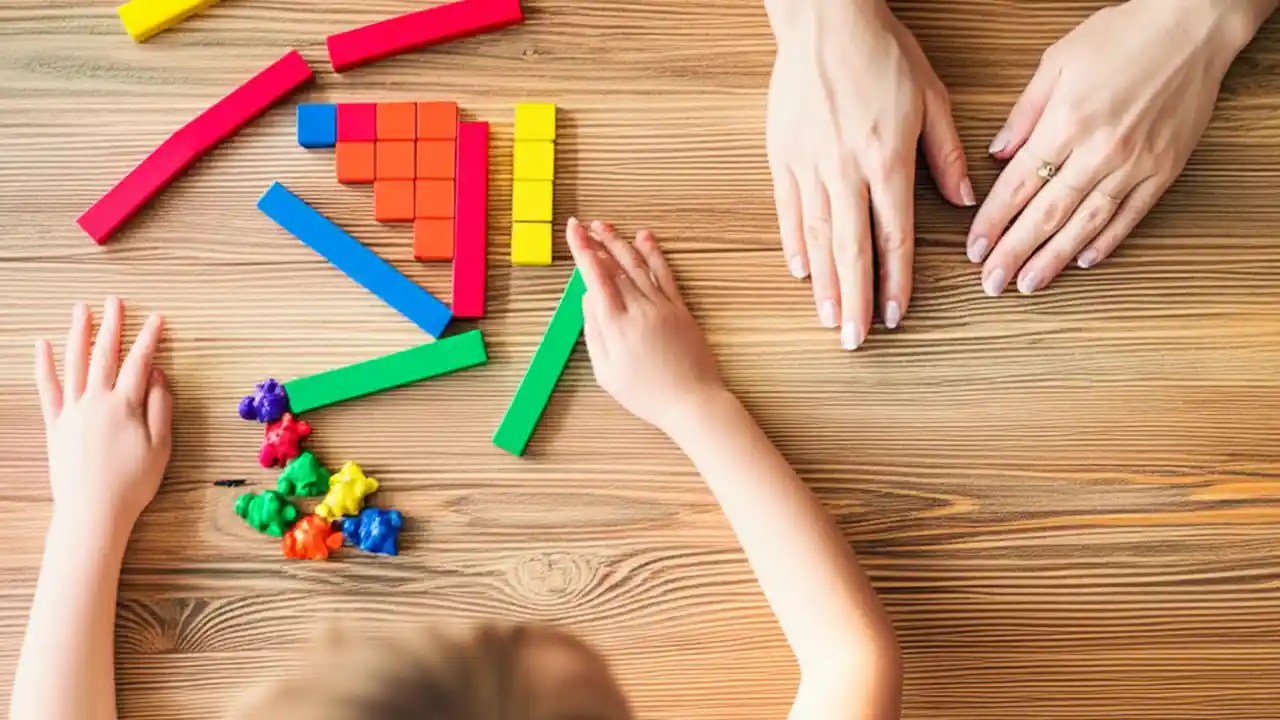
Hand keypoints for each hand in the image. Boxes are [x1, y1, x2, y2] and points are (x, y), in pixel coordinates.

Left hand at [34, 298, 171, 527]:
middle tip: (115, 301)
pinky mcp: (55, 424)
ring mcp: (72, 411)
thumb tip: (158, 375)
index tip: (157, 319)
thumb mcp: (161, 446)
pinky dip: (44, 365)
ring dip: (78, 334)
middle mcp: (96, 402)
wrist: (93, 511)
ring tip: (82, 310)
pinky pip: (48, 388)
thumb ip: (161, 407)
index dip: (150, 338)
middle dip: (112, 325)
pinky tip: (42, 345)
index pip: (140, 363)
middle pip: (105, 355)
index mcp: (125, 406)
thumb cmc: (133, 483)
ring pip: (75, 364)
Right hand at [565, 218, 725, 435]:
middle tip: (585, 225)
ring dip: (621, 243)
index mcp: (616, 326)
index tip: (574, 231)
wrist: (692, 402)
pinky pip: (665, 275)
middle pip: (616, 267)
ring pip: (638, 266)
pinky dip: (653, 254)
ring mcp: (662, 307)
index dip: (583, 251)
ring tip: (606, 226)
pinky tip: (644, 238)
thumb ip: (594, 333)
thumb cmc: (646, 394)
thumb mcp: (606, 373)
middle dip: (599, 242)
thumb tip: (587, 300)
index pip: (596, 277)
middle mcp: (639, 310)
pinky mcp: (681, 310)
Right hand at [766, 0, 972, 348]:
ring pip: (818, 237)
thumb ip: (946, 155)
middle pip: (852, 249)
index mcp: (887, 159)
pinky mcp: (782, 156)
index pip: (893, 235)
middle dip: (855, 300)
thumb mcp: (932, 98)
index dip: (895, 281)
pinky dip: (795, 243)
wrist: (825, 21)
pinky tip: (801, 272)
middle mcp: (846, 170)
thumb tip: (964, 202)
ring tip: (828, 319)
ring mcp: (809, 166)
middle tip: (855, 340)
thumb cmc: (882, 53)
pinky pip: (788, 210)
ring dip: (824, 284)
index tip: (894, 315)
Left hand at [967, 0, 1273, 294]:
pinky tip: (1083, 261)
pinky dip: (1106, 241)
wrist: (1193, 24)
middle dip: (1015, 252)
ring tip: (1029, 284)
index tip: (975, 249)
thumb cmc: (1124, 34)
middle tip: (992, 283)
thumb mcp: (1057, 61)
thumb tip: (996, 153)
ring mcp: (1135, 163)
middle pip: (1047, 213)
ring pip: (1086, 223)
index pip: (1019, 185)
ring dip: (1054, 258)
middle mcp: (1100, 149)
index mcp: (1067, 122)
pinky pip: (1130, 214)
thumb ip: (1024, 113)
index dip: (994, 221)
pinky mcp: (1164, 168)